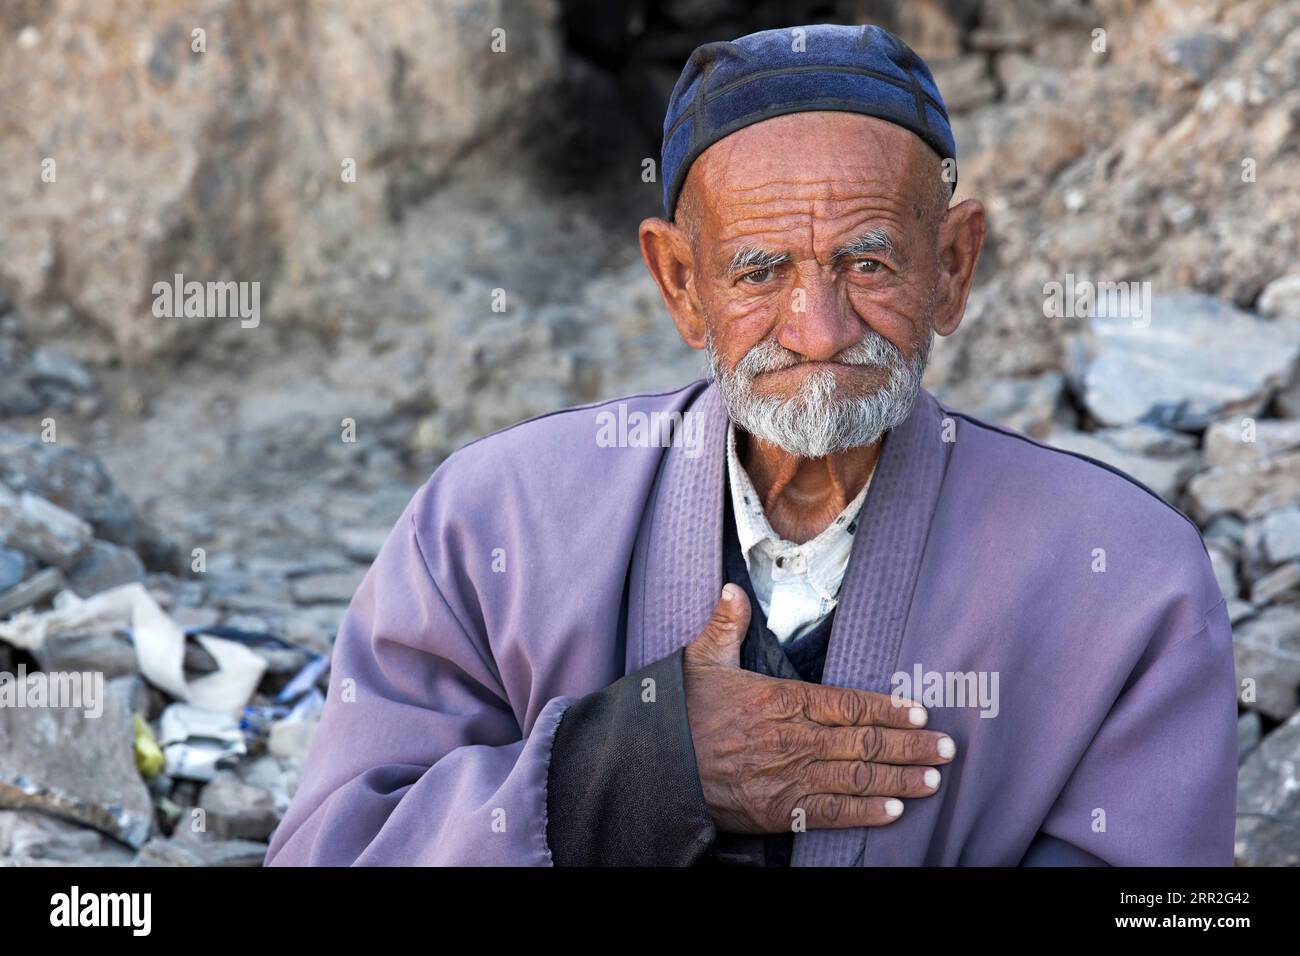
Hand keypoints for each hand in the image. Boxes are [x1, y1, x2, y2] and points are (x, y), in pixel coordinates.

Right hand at [683, 584, 955, 833]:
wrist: (653, 767)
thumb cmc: (678, 714)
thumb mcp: (700, 661)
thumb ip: (724, 626)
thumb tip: (732, 591)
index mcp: (781, 700)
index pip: (848, 703)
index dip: (887, 708)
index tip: (919, 710)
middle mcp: (794, 739)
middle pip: (864, 742)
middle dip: (910, 744)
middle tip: (946, 748)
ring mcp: (789, 777)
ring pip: (857, 777)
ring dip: (899, 778)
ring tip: (932, 779)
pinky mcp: (780, 812)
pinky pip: (832, 813)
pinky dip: (866, 813)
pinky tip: (894, 811)